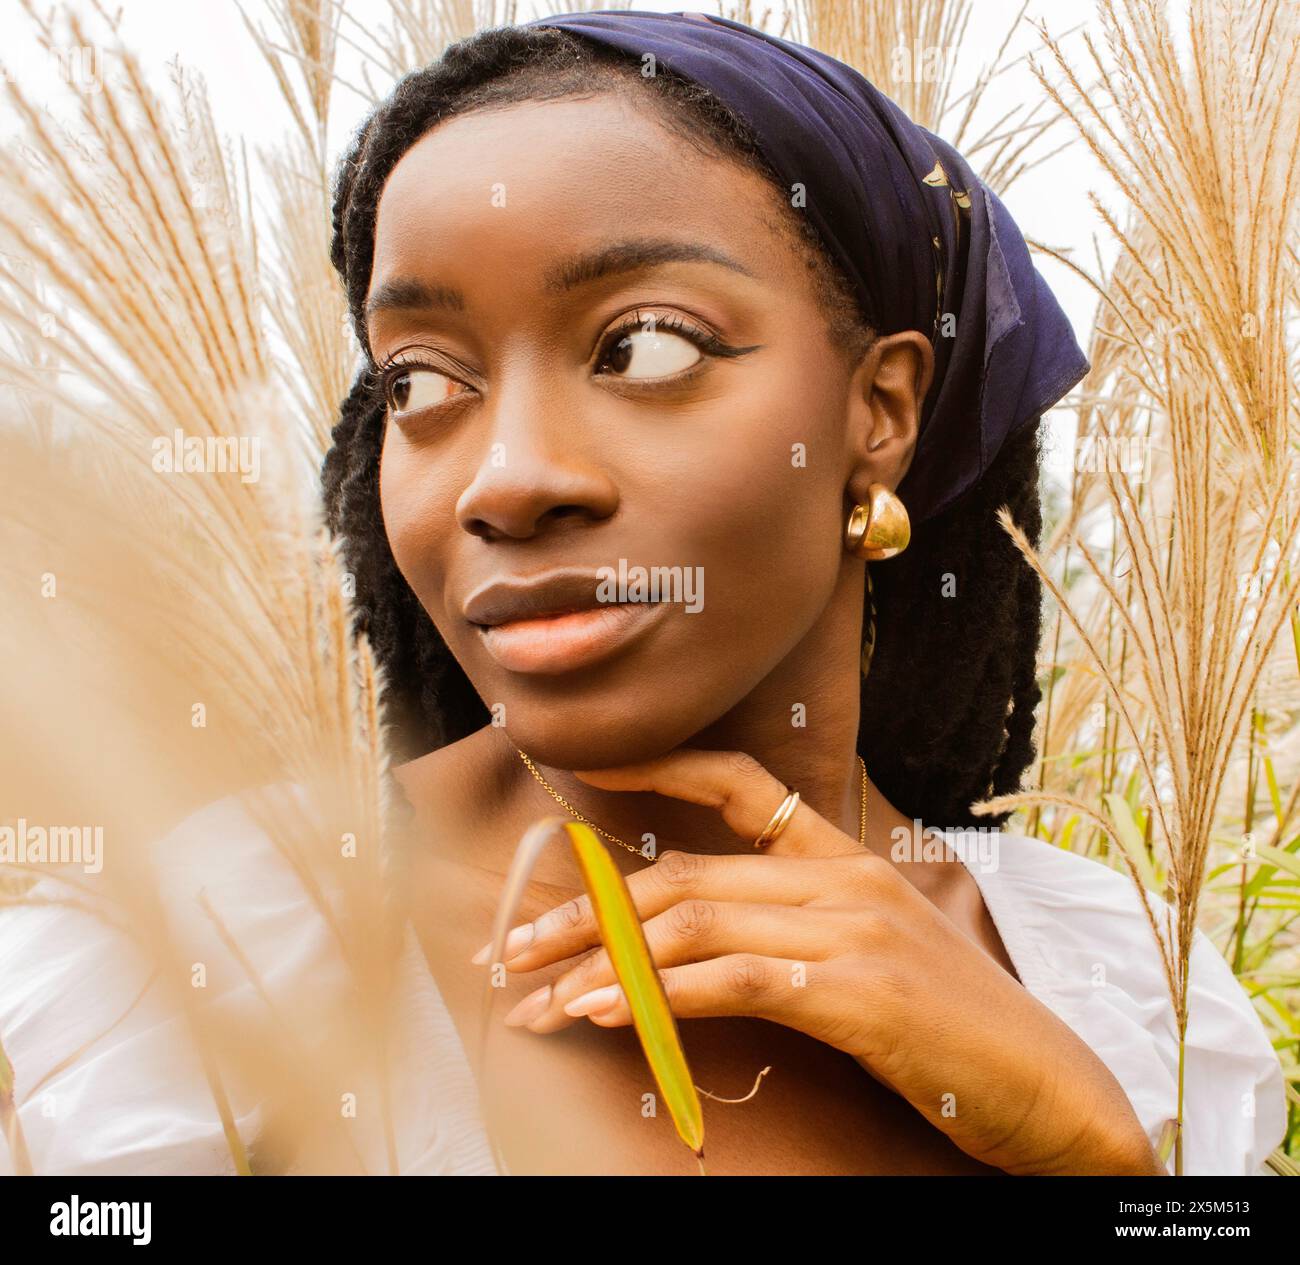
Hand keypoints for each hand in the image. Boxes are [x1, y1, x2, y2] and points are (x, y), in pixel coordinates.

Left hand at [476, 748, 1164, 1175]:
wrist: (1046, 1084)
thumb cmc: (953, 1023)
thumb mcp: (870, 951)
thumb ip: (792, 927)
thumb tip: (691, 942)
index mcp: (845, 858)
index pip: (743, 782)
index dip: (662, 766)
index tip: (587, 773)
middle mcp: (841, 879)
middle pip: (683, 875)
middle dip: (587, 911)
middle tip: (516, 949)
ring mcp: (851, 931)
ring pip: (693, 925)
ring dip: (601, 961)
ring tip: (539, 996)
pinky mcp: (857, 994)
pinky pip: (732, 981)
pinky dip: (657, 996)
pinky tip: (604, 1012)